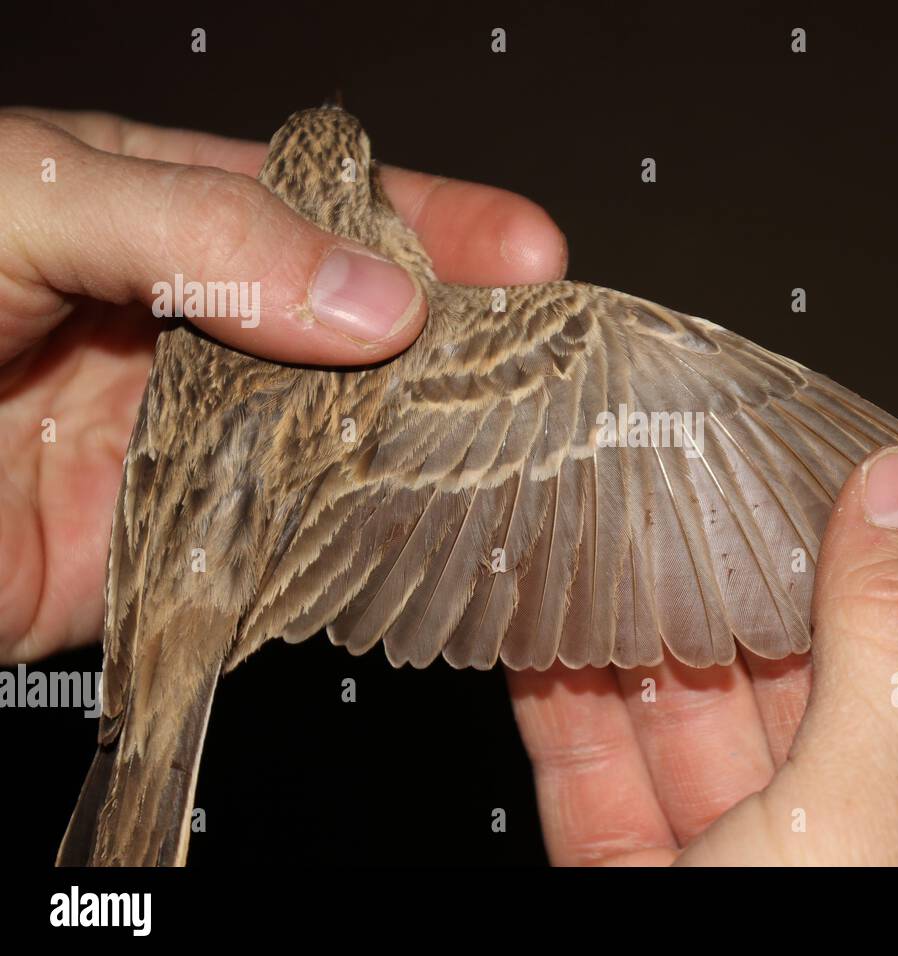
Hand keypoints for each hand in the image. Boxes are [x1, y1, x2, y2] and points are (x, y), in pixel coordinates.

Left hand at [0, 108, 566, 663]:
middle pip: (358, 322)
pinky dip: (363, 530)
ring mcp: (197, 438)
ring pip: (345, 430)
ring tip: (522, 434)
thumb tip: (364, 296)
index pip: (327, 206)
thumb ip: (197, 230)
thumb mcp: (25, 200)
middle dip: (460, 332)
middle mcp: (196, 326)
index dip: (431, 222)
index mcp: (163, 214)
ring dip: (427, 433)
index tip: (525, 247)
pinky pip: (296, 534)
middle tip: (552, 350)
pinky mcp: (187, 543)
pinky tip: (428, 515)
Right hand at [508, 446, 897, 864]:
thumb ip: (891, 648)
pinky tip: (546, 621)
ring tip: (613, 517)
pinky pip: (602, 776)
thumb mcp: (868, 813)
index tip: (860, 469)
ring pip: (702, 721)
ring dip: (653, 627)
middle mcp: (864, 853)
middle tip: (703, 470)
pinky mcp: (640, 885)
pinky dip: (570, 699)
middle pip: (820, 681)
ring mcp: (746, 871)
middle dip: (754, 579)